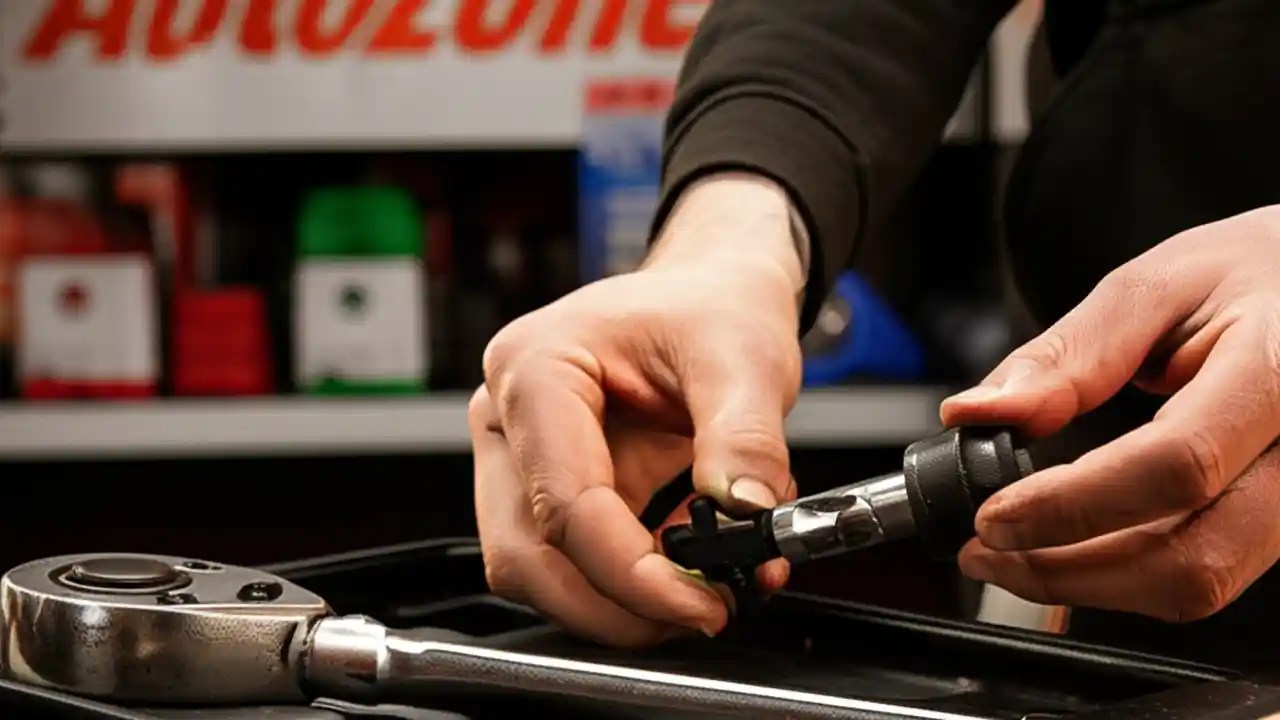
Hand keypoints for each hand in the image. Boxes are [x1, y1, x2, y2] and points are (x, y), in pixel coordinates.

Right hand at [469, 174, 802, 645]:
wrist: (711, 296)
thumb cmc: (709, 307)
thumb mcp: (745, 355)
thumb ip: (746, 436)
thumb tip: (745, 512)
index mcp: (536, 367)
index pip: (563, 503)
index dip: (631, 572)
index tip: (700, 602)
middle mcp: (509, 416)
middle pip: (529, 554)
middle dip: (616, 604)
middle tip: (703, 612)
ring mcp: (522, 458)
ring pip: (542, 571)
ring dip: (623, 601)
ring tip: (711, 581)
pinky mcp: (550, 492)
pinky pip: (573, 564)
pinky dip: (633, 584)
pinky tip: (693, 563)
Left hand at [942, 205, 1279, 621]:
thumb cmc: (1256, 276)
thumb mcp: (1158, 284)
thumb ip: (1068, 355)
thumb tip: (979, 413)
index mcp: (1279, 370)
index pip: (1177, 463)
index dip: (1073, 504)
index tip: (993, 515)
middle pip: (1195, 558)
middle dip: (1068, 571)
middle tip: (985, 551)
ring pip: (1203, 584)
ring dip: (1091, 586)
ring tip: (1014, 554)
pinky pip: (1211, 571)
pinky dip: (1128, 575)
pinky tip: (1075, 548)